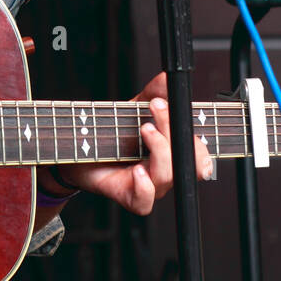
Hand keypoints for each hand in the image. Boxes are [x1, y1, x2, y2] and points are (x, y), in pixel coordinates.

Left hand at [48, 72, 212, 214]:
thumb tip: (166, 78)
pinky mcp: (128, 196)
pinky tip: (137, 170)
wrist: (80, 149)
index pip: (197, 154)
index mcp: (171, 152)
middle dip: (174, 132)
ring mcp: (148, 185)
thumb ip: (153, 93)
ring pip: (166, 176)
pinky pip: (144, 202)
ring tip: (144, 129)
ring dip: (159, 148)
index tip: (185, 115)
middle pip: (185, 162)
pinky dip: (144, 187)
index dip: (200, 144)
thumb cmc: (114, 132)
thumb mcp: (134, 108)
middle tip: (157, 108)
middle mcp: (164, 171)